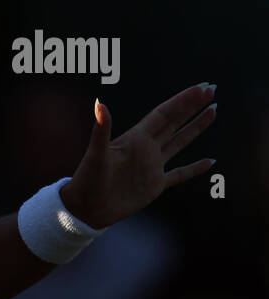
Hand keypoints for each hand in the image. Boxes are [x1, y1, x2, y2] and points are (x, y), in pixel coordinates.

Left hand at [60, 83, 216, 228]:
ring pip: (179, 142)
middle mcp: (146, 149)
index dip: (182, 101)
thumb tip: (99, 104)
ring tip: (212, 112)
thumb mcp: (95, 154)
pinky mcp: (154, 186)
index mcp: (135, 139)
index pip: (164, 114)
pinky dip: (194, 168)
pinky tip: (209, 161)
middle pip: (174, 122)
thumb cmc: (86, 181)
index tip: (201, 88)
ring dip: (196, 128)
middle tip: (211, 90)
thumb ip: (101, 130)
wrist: (85, 210)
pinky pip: (179, 174)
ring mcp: (152, 167)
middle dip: (192, 107)